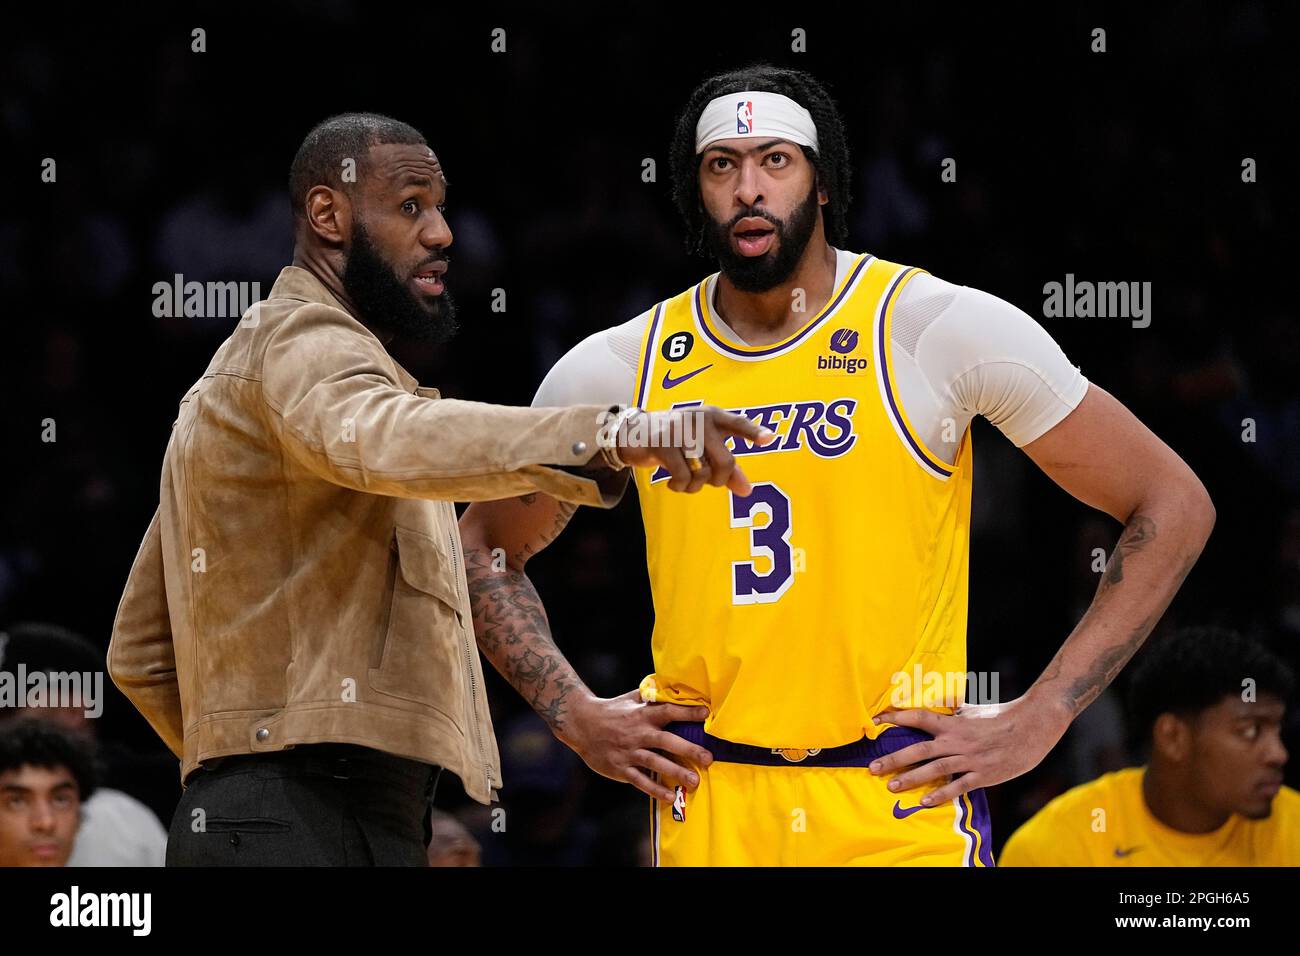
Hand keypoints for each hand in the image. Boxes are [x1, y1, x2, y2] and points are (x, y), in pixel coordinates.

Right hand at [555, 689, 713, 801]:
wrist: (581, 724)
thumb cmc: (612, 710)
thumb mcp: (631, 698)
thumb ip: (652, 695)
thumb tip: (675, 686)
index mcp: (643, 715)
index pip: (668, 711)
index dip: (687, 712)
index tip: (706, 713)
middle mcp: (638, 733)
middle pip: (666, 741)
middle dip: (688, 750)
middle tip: (708, 758)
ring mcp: (629, 752)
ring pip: (655, 763)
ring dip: (676, 772)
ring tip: (695, 781)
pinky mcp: (620, 768)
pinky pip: (640, 780)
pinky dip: (654, 789)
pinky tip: (670, 796)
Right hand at [615, 406, 775, 495]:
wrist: (635, 434)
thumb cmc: (677, 442)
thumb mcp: (701, 450)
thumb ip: (726, 468)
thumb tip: (747, 491)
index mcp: (712, 417)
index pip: (737, 424)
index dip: (753, 433)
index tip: (770, 439)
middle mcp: (698, 420)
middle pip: (725, 461)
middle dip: (719, 480)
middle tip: (707, 481)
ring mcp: (679, 430)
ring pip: (703, 471)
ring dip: (696, 486)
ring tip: (686, 482)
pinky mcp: (662, 444)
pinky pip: (683, 476)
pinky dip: (681, 487)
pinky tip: (674, 484)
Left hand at [867, 697, 1069, 805]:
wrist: (1033, 726)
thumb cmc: (1001, 716)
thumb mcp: (973, 707)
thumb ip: (951, 706)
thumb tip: (935, 699)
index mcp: (953, 723)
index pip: (918, 717)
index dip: (896, 718)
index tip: (876, 721)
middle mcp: (957, 741)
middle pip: (919, 749)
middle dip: (894, 759)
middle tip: (873, 768)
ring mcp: (969, 759)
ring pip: (934, 769)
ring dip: (911, 778)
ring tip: (892, 786)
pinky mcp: (983, 775)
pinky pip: (958, 787)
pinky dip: (941, 794)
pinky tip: (925, 802)